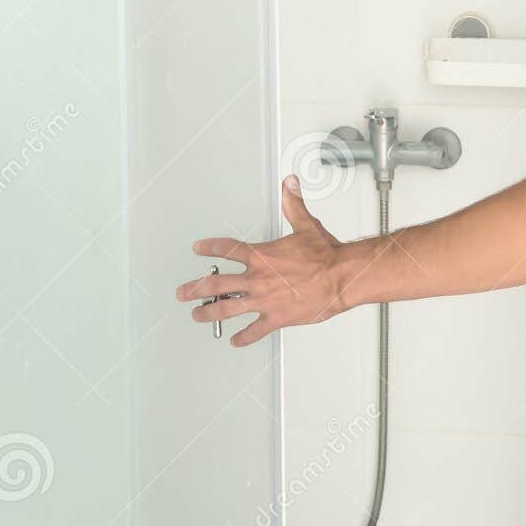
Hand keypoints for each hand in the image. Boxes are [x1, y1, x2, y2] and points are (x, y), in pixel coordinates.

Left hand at [176, 174, 349, 346]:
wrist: (342, 277)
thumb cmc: (326, 255)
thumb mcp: (307, 225)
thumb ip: (293, 205)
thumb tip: (290, 184)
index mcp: (261, 256)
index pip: (227, 250)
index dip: (209, 248)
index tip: (198, 248)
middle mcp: (257, 279)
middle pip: (217, 285)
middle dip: (195, 289)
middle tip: (183, 292)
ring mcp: (264, 301)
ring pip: (227, 310)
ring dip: (208, 313)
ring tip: (197, 316)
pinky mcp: (277, 318)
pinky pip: (254, 331)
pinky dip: (243, 337)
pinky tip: (235, 341)